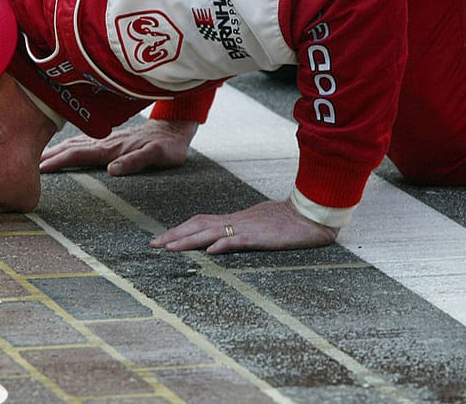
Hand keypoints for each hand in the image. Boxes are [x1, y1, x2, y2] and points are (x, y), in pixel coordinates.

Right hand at [40, 119, 198, 174]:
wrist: (175, 127)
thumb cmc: (168, 146)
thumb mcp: (157, 156)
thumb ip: (135, 161)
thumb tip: (113, 170)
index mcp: (110, 149)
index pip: (77, 155)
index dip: (57, 162)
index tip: (38, 169)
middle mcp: (104, 143)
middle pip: (69, 149)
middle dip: (47, 156)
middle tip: (26, 164)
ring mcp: (106, 141)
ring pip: (74, 145)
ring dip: (55, 151)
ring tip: (37, 158)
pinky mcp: (110, 141)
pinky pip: (83, 144)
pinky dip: (68, 147)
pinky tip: (63, 150)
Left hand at [149, 199, 339, 253]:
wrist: (311, 214)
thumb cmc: (287, 220)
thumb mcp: (258, 225)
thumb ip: (240, 232)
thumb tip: (220, 241)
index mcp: (234, 219)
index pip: (200, 222)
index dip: (179, 229)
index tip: (162, 239)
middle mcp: (235, 221)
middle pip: (197, 225)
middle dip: (173, 235)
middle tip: (153, 245)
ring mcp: (247, 228)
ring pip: (211, 232)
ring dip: (188, 240)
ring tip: (169, 248)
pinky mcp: (260, 237)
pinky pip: (238, 240)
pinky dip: (222, 245)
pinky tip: (209, 251)